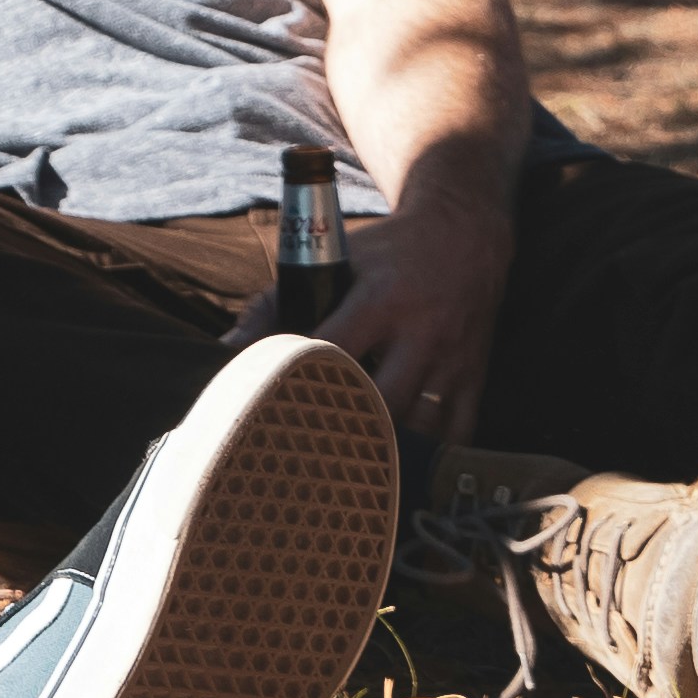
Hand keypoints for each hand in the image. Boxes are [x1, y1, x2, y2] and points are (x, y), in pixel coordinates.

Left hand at [226, 179, 510, 452]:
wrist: (465, 235)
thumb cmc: (383, 253)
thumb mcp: (332, 262)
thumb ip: (275, 303)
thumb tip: (223, 349)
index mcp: (379, 300)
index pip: (335, 351)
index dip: (302, 382)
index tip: (271, 409)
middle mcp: (421, 331)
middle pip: (383, 398)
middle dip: (347, 424)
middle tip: (308, 451)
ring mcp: (453, 358)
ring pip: (422, 423)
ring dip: (388, 445)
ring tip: (349, 463)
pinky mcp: (475, 376)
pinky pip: (459, 429)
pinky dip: (432, 451)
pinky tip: (405, 463)